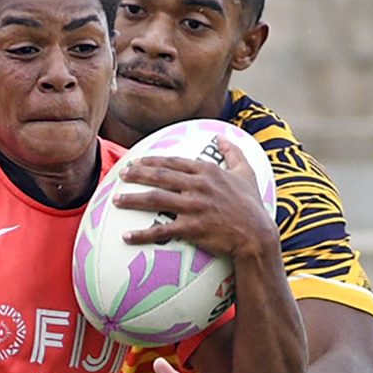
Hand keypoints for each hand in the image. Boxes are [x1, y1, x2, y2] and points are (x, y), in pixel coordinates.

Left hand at [112, 154, 278, 262]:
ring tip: (115, 200)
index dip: (152, 160)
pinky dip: (142, 234)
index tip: (137, 161)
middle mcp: (198, 186)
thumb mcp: (246, 172)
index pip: (173, 162)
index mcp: (207, 171)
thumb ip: (233, 152)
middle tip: (121, 175)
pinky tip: (126, 237)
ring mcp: (194, 206)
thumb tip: (222, 136)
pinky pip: (161, 230)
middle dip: (137, 174)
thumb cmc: (252, 205)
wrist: (257, 234)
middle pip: (159, 176)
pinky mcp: (192, 228)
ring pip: (155, 199)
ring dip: (132, 199)